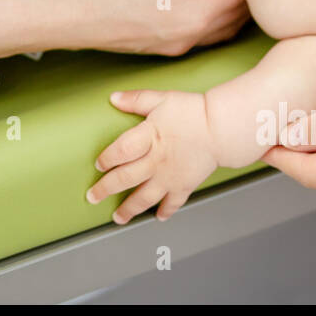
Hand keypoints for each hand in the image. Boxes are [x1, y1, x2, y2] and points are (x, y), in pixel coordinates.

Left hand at [87, 90, 220, 223]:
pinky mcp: (185, 185)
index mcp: (148, 137)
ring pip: (144, 198)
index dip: (106, 159)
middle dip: (105, 189)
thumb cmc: (194, 111)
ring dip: (128, 209)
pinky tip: (158, 216)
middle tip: (92, 197)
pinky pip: (172, 203)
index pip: (119, 152)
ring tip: (117, 217)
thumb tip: (114, 98)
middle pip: (125, 179)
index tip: (98, 165)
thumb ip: (135, 100)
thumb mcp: (161, 99)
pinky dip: (164, 211)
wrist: (223, 128)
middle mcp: (156, 161)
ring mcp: (170, 176)